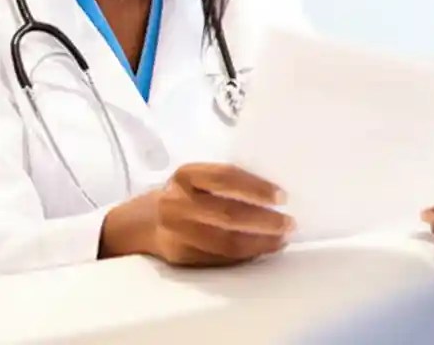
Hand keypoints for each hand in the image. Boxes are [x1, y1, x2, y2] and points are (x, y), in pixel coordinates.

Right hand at [100, 163, 293, 266]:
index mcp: (186, 175)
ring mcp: (175, 232)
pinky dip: (245, 255)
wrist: (143, 221)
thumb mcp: (198, 178)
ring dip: (259, 243)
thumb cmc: (185, 194)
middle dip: (264, 221)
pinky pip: (218, 258)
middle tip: (290, 223)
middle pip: (227, 214)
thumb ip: (228, 182)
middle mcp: (177, 202)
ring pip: (225, 242)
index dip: (256, 188)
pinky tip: (262, 250)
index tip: (282, 197)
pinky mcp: (179, 255)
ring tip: (282, 239)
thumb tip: (276, 194)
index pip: (225, 177)